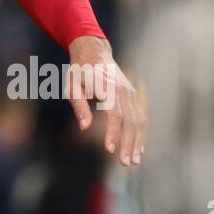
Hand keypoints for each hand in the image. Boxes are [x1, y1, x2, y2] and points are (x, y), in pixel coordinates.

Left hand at [66, 34, 145, 166]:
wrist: (94, 51)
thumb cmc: (79, 70)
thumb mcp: (72, 85)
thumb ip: (79, 105)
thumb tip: (84, 127)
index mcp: (106, 87)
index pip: (113, 113)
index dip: (113, 132)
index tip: (109, 150)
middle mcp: (122, 90)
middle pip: (130, 120)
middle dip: (128, 143)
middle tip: (124, 162)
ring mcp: (130, 92)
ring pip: (138, 120)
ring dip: (137, 141)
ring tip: (133, 160)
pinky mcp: (133, 95)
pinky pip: (140, 115)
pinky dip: (141, 132)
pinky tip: (138, 147)